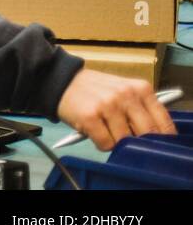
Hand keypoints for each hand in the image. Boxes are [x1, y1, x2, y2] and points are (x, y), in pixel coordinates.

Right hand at [56, 69, 174, 149]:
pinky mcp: (90, 116)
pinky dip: (101, 143)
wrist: (61, 80)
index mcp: (140, 88)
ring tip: (105, 129)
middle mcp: (126, 95)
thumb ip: (142, 109)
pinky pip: (105, 144)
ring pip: (125, 141)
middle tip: (126, 137)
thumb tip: (156, 137)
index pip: (164, 122)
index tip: (153, 142)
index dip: (161, 137)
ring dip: (116, 142)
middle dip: (137, 141)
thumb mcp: (125, 91)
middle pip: (147, 134)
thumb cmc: (96, 90)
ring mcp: (107, 105)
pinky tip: (94, 131)